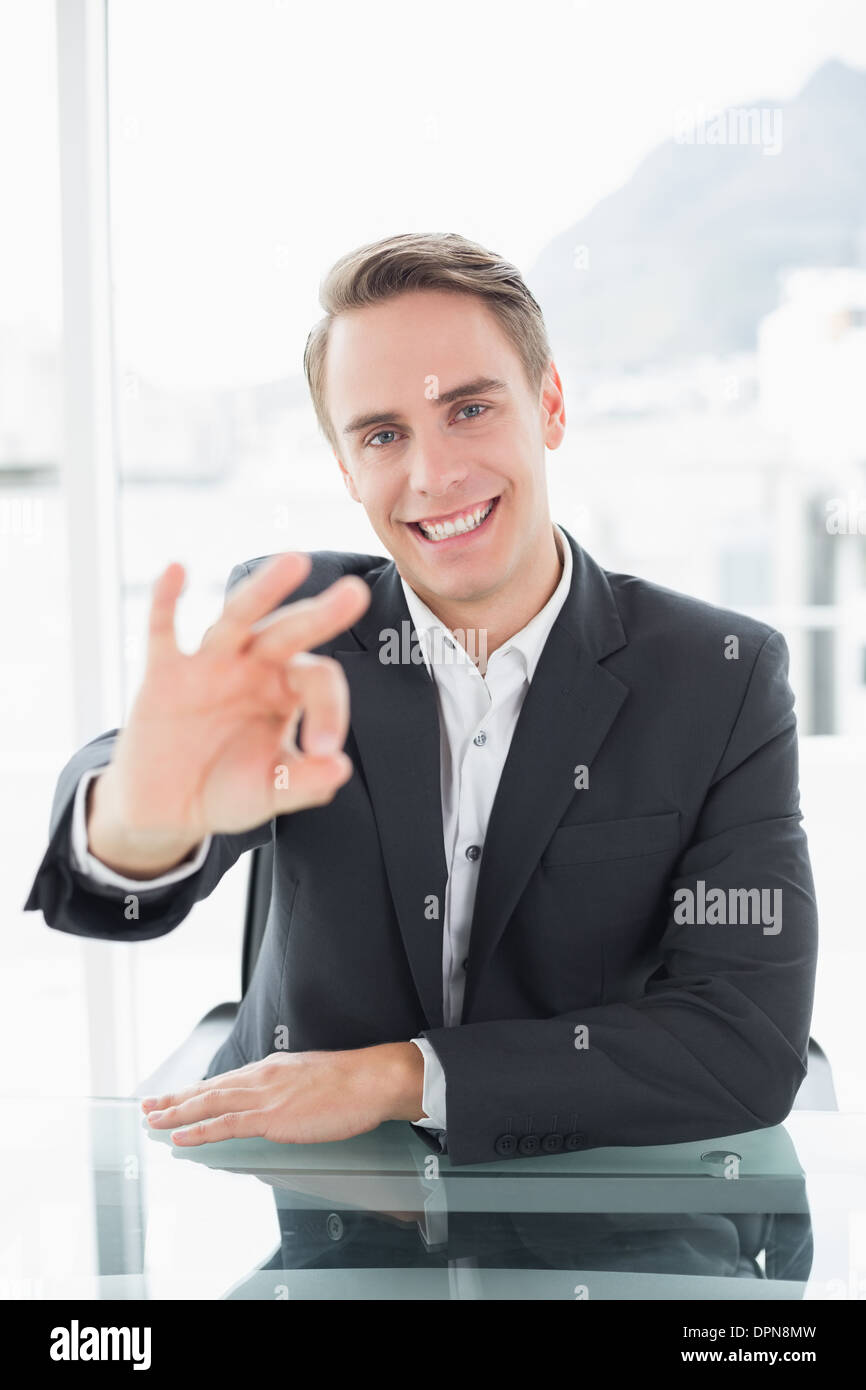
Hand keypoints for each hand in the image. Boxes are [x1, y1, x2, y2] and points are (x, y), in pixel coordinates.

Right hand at [89, 552, 369, 866]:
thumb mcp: (270, 793)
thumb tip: (340, 768)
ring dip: (263, 590)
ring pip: (236, 618)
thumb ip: (305, 782)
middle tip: (356, 593)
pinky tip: (177, 570)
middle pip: (289, 631)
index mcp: (286, 690)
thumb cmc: (226, 790)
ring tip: (295, 562)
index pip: (317, 679)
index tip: (323, 751)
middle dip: (321, 613)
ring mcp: (208, 665)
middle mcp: (252, 667)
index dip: (329, 710)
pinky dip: (167, 600)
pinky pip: (163, 630)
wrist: (168, 808)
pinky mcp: (163, 675)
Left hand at [141, 1043, 426, 1146]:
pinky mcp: (270, 1116)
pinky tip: (179, 1137)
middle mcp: (261, 1077)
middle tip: (148, 1106)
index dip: (197, 1089)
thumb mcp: (312, 1078)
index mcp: (272, 1069)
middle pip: (208, 1088)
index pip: (226, 1080)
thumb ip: (290, 1090)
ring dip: (176, 1113)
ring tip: (152, 1121)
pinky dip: (198, 1131)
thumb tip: (282, 1105)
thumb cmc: (351, 1082)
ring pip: (208, 1103)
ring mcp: (264, 1096)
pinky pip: (225, 1124)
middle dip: (176, 1098)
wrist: (371, 1080)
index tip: (177, 1095)